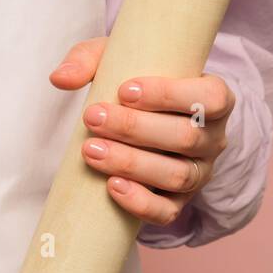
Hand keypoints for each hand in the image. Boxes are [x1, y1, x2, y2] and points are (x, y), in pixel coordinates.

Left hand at [51, 38, 234, 225]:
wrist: (134, 121)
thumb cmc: (132, 85)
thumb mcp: (115, 61)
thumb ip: (88, 60)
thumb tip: (59, 78)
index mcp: (213, 99)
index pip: (210, 97)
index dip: (170, 95)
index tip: (123, 91)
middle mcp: (212, 138)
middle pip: (186, 137)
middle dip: (134, 128)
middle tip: (93, 118)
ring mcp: (199, 173)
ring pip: (177, 175)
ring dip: (131, 163)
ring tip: (91, 150)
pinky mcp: (178, 201)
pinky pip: (168, 212)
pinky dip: (141, 202)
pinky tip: (112, 186)